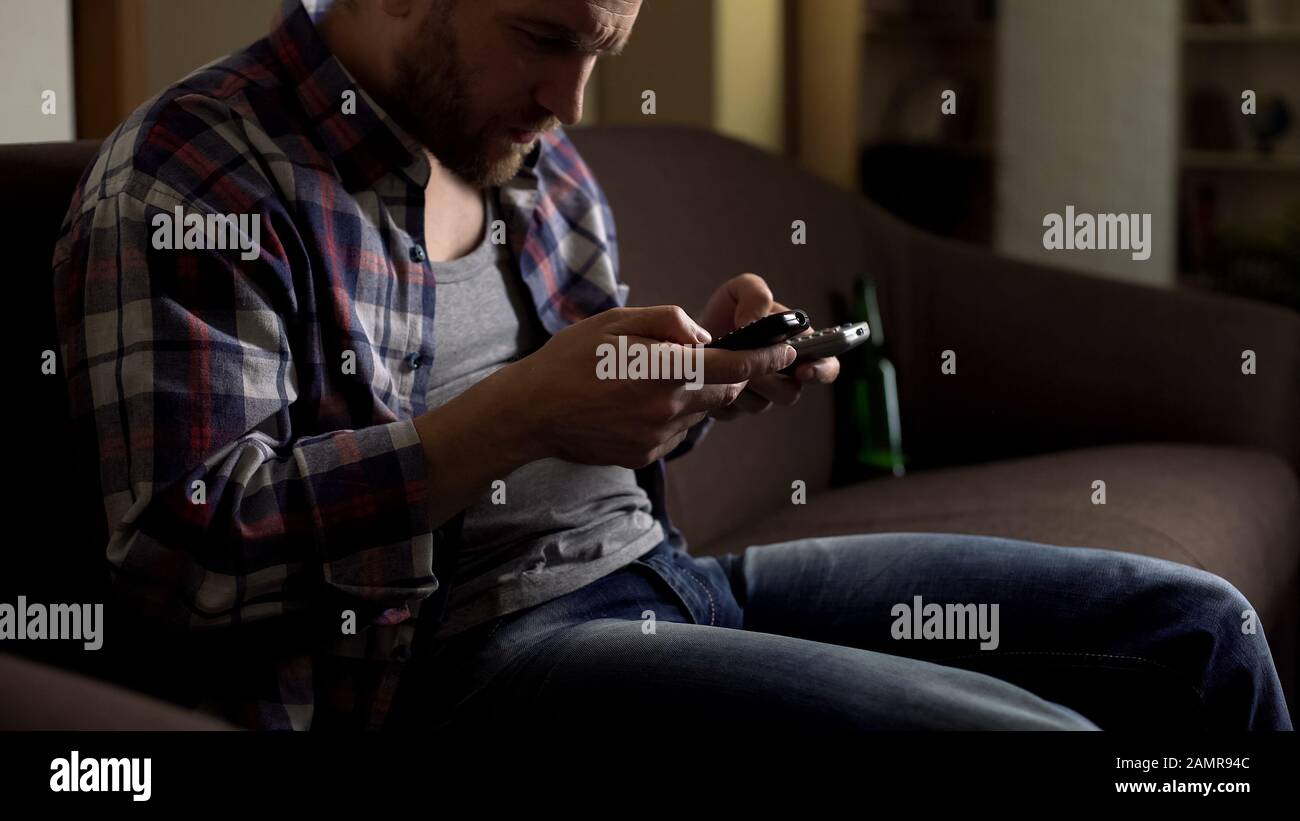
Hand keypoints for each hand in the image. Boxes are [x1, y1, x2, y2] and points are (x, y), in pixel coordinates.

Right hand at [500, 305, 796, 467]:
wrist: (531, 413)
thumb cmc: (570, 358)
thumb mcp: (616, 321)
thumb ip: (668, 322)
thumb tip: (705, 337)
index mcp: (664, 371)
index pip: (736, 366)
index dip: (767, 357)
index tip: (786, 349)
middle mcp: (668, 409)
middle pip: (725, 391)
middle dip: (728, 373)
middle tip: (704, 357)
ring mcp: (658, 437)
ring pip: (700, 412)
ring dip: (695, 393)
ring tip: (653, 378)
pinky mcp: (647, 454)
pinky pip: (676, 431)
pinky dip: (671, 413)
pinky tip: (636, 402)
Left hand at [696, 273, 839, 419]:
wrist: (691, 334)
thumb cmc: (727, 311)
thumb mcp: (740, 290)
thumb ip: (755, 294)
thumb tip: (752, 322)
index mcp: (796, 346)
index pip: (827, 365)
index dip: (822, 371)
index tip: (803, 370)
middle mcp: (783, 375)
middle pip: (791, 393)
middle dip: (769, 381)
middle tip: (750, 367)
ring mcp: (759, 394)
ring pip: (760, 405)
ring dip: (741, 386)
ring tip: (721, 364)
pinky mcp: (733, 408)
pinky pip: (731, 412)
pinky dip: (719, 395)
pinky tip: (708, 377)